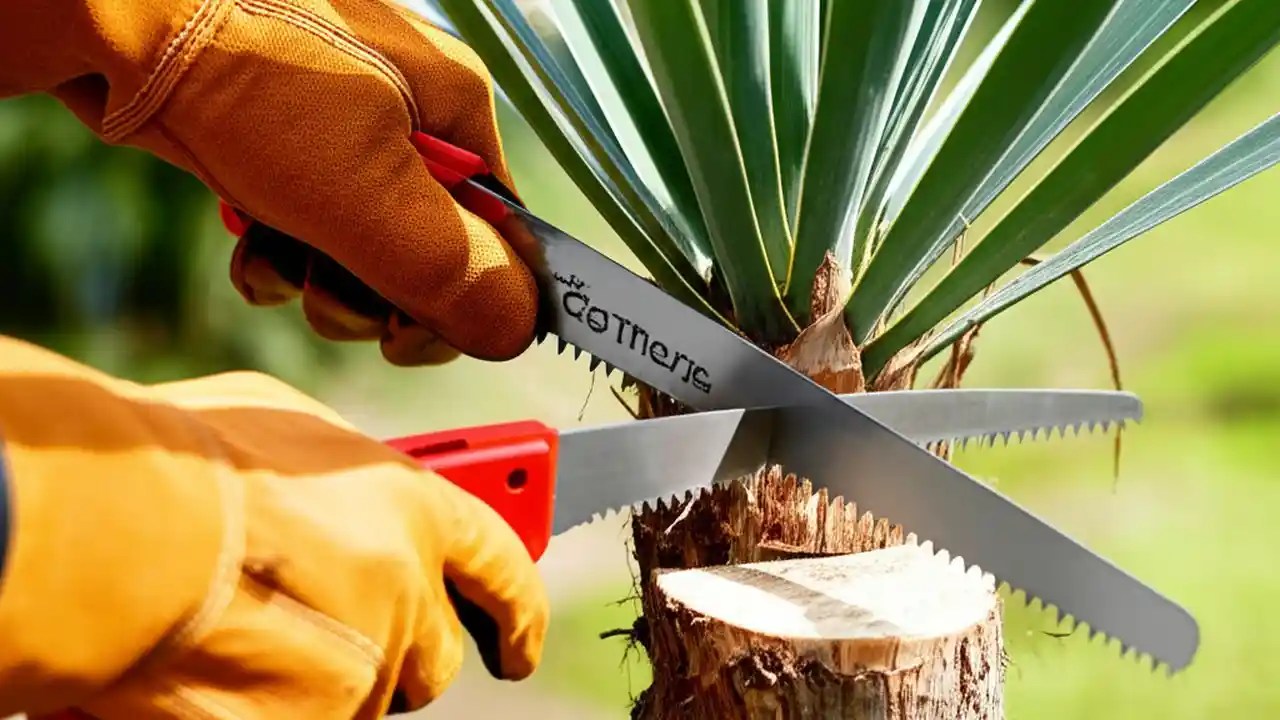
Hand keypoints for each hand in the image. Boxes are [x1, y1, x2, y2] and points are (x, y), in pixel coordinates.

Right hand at [0, 338, 547, 718]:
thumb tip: (353, 496)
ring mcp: (362, 669)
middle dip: (402, 651)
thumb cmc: (191, 461)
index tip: (519, 642)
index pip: (504, 570)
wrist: (119, 533)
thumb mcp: (293, 431)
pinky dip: (269, 706)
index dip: (519, 610)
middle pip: (437, 657)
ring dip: (324, 678)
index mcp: (415, 509)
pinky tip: (222, 668)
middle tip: (344, 632)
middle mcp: (406, 594)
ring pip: (367, 697)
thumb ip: (348, 476)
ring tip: (251, 632)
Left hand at [54, 0, 538, 364]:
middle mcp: (408, 117)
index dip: (464, 298)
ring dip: (317, 277)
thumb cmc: (244, 75)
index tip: (408, 337)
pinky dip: (276, 256)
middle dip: (375, 294)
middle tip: (328, 287)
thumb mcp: (365, 189)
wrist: (107, 13)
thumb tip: (515, 334)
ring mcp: (338, 132)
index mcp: (455, 110)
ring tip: (276, 248)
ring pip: (360, 253)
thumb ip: (450, 270)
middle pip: (428, 253)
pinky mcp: (276, 148)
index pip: (502, 234)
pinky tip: (247, 241)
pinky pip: (304, 234)